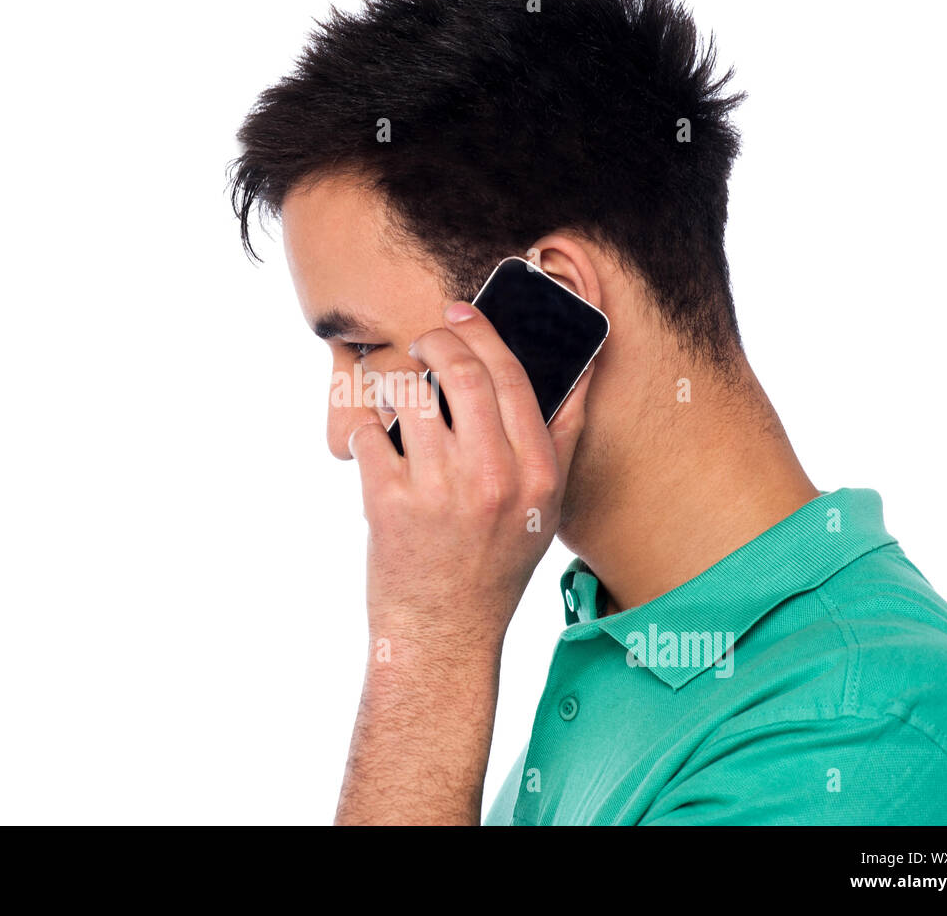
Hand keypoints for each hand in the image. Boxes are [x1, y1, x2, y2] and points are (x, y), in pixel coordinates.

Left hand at [347, 299, 594, 653]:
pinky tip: (376, 444)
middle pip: (460, 371)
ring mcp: (437, 489)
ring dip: (396, 381)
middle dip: (434, 340)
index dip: (481, 331)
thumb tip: (580, 370)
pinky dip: (366, 430)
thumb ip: (562, 438)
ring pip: (407, 392)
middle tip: (423, 342)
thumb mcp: (546, 508)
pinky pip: (368, 433)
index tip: (460, 313)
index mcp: (537, 474)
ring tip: (397, 393)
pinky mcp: (388, 503)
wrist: (444, 633)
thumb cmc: (494, 566)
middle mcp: (492, 477)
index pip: (512, 374)